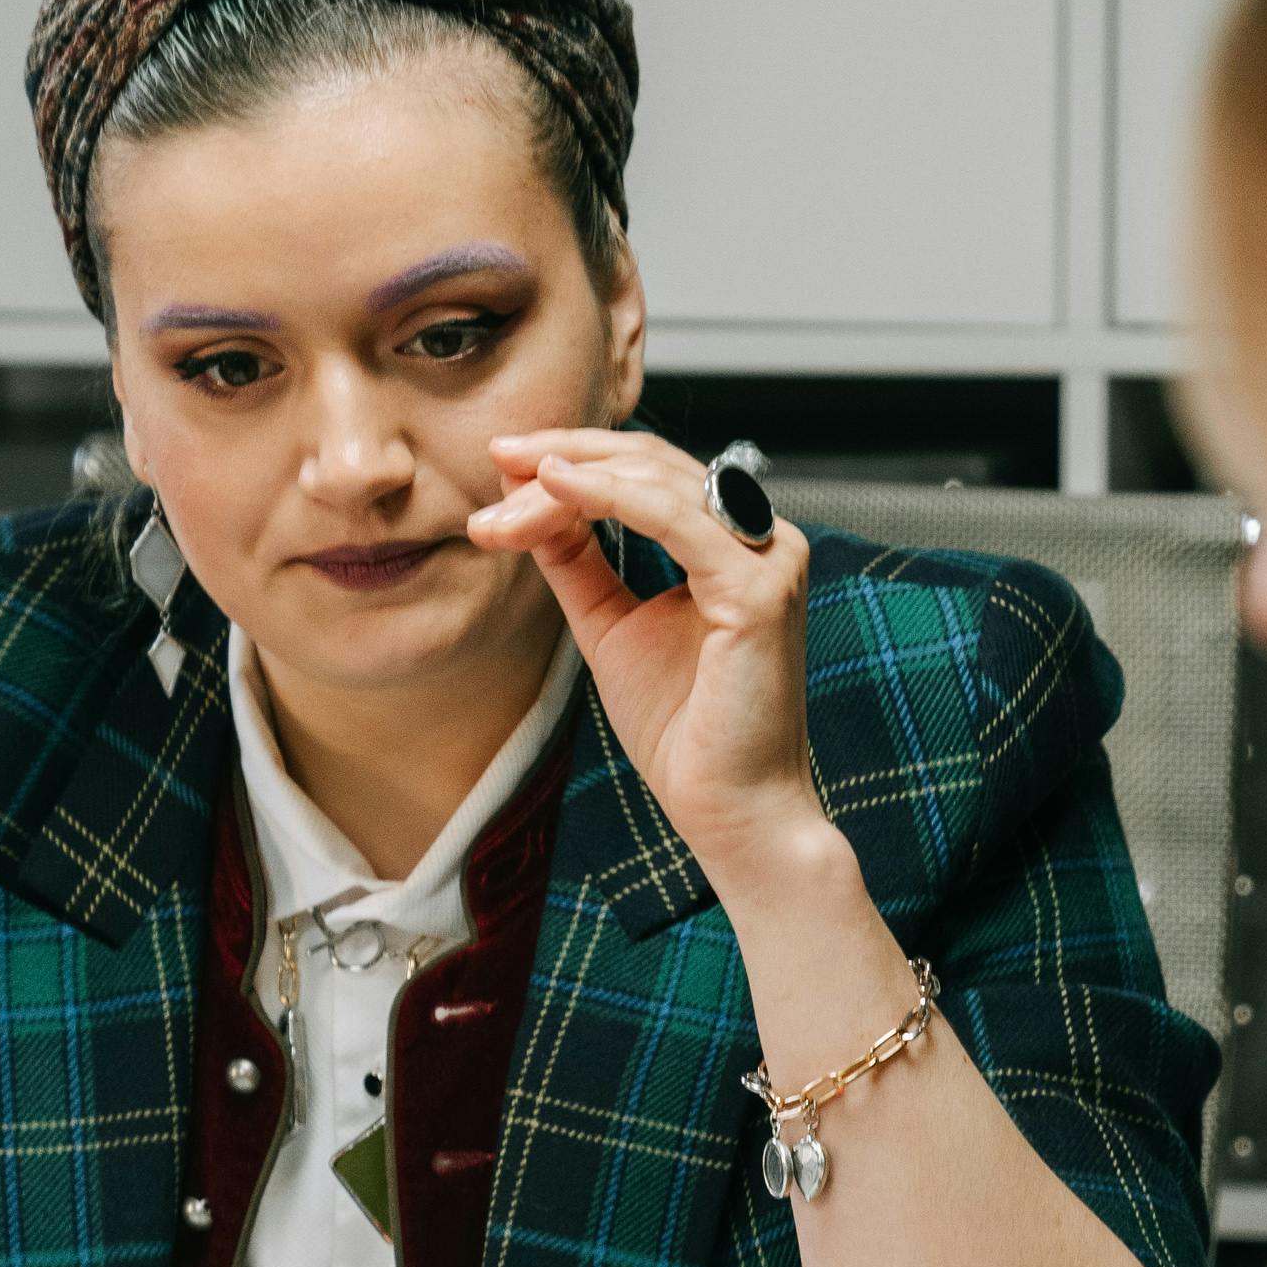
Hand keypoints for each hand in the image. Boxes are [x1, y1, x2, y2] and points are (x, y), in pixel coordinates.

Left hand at [469, 431, 837, 901]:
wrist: (728, 810)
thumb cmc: (684, 734)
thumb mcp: (611, 627)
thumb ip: (578, 562)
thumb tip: (529, 500)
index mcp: (734, 547)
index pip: (651, 475)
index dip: (576, 460)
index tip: (504, 464)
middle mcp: (762, 540)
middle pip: (653, 465)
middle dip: (566, 456)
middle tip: (498, 456)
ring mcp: (767, 560)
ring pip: (656, 483)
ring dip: (570, 481)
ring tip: (506, 490)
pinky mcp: (758, 590)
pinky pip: (673, 519)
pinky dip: (608, 496)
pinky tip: (553, 486)